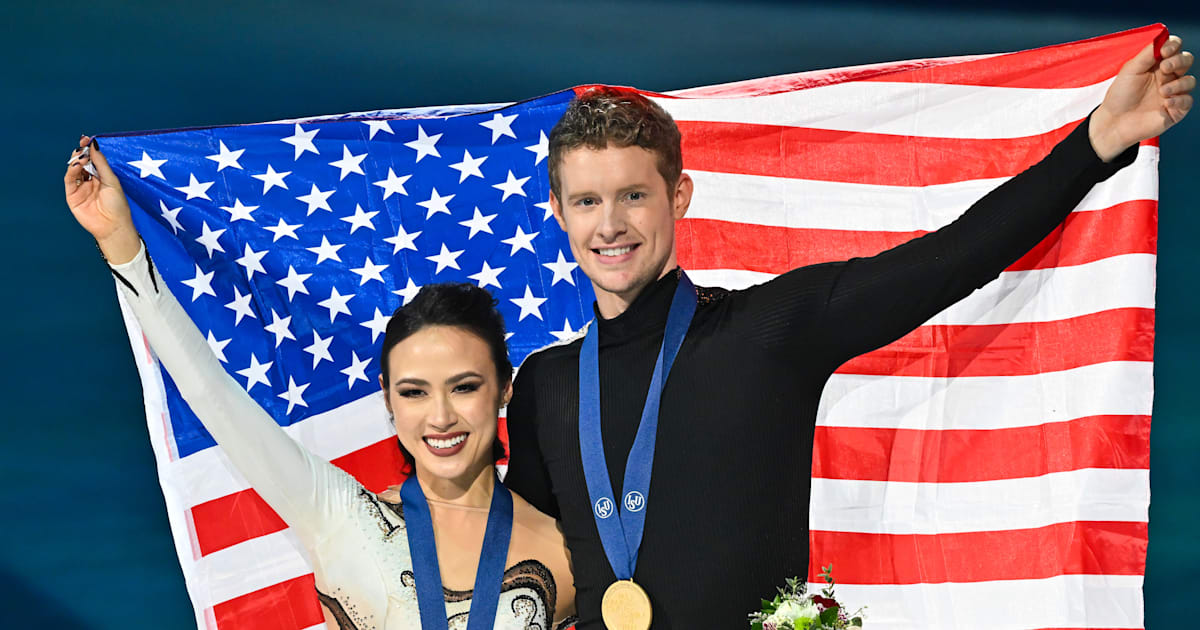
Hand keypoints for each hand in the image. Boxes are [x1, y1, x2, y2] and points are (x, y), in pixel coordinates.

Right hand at [64, 135, 141, 263]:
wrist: (113, 226)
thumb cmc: (117, 205)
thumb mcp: (111, 181)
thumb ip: (101, 164)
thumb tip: (94, 146)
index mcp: (102, 177)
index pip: (93, 160)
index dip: (89, 149)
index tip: (87, 139)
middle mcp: (90, 181)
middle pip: (82, 163)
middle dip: (81, 152)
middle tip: (82, 144)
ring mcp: (80, 188)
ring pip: (74, 170)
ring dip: (76, 161)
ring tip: (81, 156)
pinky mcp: (72, 195)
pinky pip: (69, 180)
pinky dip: (71, 170)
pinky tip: (76, 164)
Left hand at [1090, 33, 1193, 160]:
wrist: (1115, 122)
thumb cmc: (1120, 95)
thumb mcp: (1130, 70)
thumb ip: (1147, 54)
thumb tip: (1162, 37)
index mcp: (1157, 64)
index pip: (1174, 48)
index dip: (1173, 45)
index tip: (1165, 51)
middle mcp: (1167, 76)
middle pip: (1186, 60)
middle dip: (1179, 61)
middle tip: (1165, 68)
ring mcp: (1173, 92)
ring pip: (1190, 81)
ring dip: (1178, 83)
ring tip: (1162, 91)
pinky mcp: (1176, 110)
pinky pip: (1188, 101)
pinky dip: (1179, 100)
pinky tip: (1166, 103)